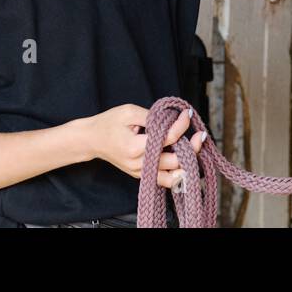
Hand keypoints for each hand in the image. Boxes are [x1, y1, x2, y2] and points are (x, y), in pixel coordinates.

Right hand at [85, 104, 206, 188]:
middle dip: (191, 146)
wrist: (91, 140)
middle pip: (174, 160)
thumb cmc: (109, 123)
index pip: (167, 139)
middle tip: (200, 133)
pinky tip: (184, 158)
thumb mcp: (129, 112)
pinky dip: (177, 172)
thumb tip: (173, 118)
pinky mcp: (141, 175)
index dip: (181, 125)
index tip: (187, 113)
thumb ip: (152, 116)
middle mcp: (139, 164)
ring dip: (186, 161)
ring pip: (173, 175)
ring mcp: (140, 172)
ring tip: (194, 146)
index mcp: (135, 147)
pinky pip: (164, 179)